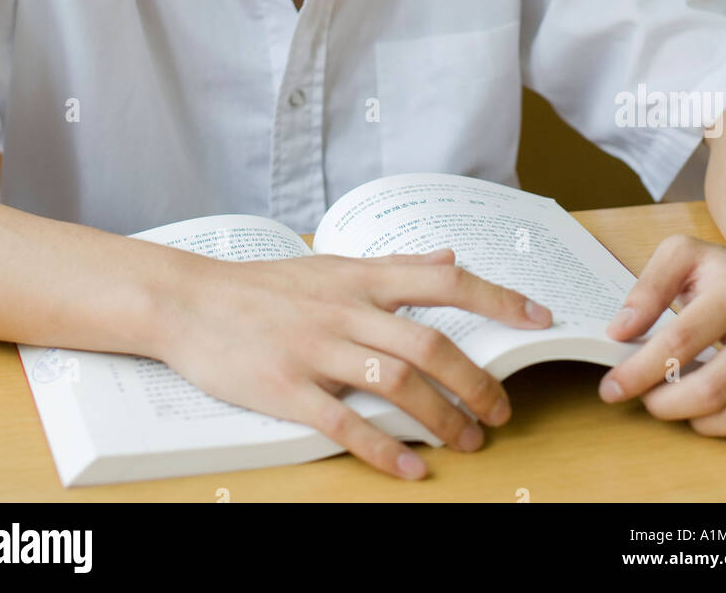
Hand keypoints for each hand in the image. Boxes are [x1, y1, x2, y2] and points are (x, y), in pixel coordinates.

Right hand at [155, 246, 551, 478]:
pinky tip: (411, 470)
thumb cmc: (263, 285)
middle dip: (476, 380)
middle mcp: (346, 310)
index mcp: (360, 278)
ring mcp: (316, 350)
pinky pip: (345, 423)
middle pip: (430, 343)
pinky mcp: (287, 389)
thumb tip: (447, 256)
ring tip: (468, 441)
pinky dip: (384, 449)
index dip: (498, 298)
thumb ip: (395, 265)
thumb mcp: (332, 264)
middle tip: (502, 409)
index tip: (536, 318)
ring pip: (397, 382)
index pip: (444, 280)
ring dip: (442, 417)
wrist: (189, 301)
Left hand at [597, 233, 725, 442]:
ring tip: (683, 407)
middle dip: (667, 405)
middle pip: (713, 388)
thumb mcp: (684, 256)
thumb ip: (647, 289)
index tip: (613, 387)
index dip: (640, 371)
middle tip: (648, 402)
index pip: (680, 341)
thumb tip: (620, 332)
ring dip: (704, 423)